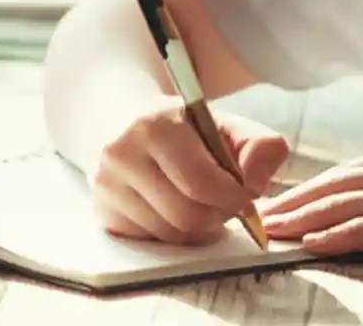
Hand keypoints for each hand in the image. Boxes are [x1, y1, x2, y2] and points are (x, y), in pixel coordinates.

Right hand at [89, 95, 289, 244]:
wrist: (121, 120)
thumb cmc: (181, 127)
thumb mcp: (223, 123)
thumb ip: (259, 146)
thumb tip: (255, 185)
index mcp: (154, 124)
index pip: (201, 183)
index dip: (233, 198)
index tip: (244, 197)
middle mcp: (121, 153)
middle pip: (188, 216)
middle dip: (217, 216)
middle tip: (223, 204)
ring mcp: (106, 186)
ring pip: (172, 235)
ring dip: (198, 228)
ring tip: (199, 204)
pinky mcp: (103, 213)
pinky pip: (153, 242)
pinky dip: (173, 233)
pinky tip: (173, 210)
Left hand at [259, 140, 362, 305]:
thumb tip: (351, 209)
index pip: (342, 172)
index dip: (305, 190)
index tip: (275, 203)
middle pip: (334, 184)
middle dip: (293, 202)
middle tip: (260, 218)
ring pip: (342, 205)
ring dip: (301, 220)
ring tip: (273, 233)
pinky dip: (332, 238)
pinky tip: (309, 246)